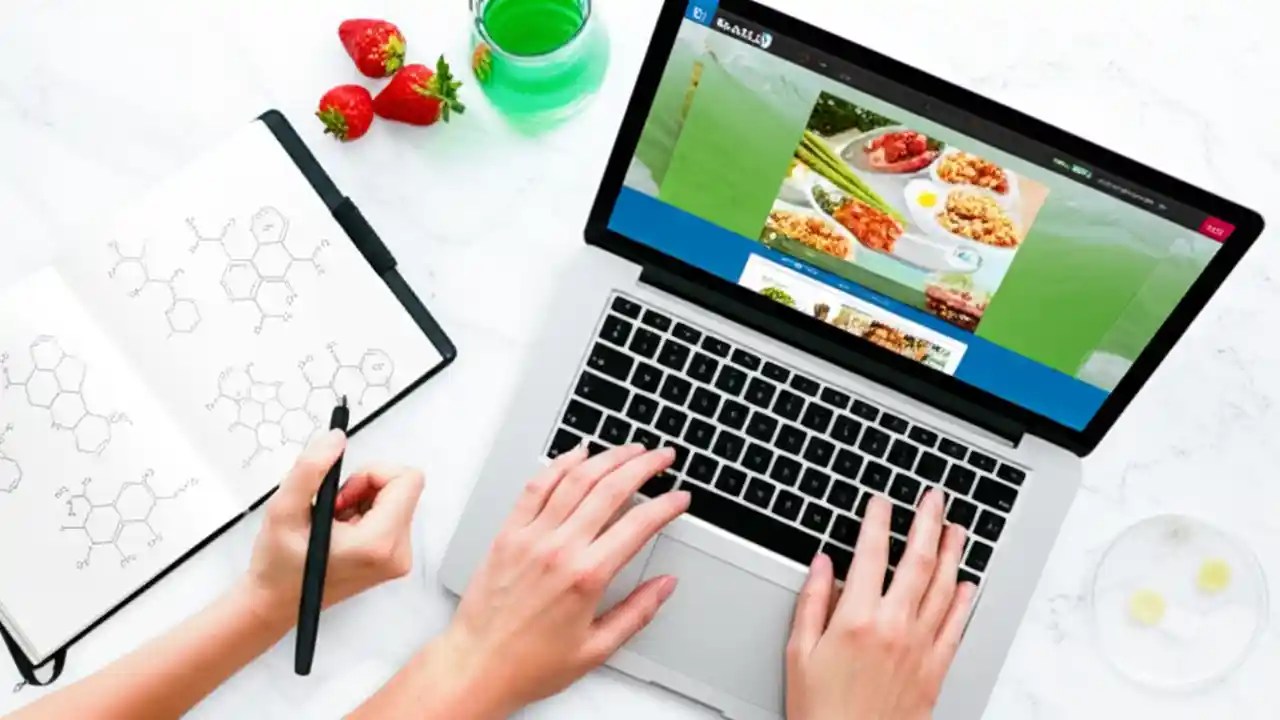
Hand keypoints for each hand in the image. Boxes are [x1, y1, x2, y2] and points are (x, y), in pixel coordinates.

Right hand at [243, 430, 424, 621]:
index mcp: (379, 543)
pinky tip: (339, 532)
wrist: (275, 604)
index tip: (342, 492)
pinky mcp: (392, 558)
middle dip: (364, 487)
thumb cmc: (278, 567)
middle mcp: (397, 553)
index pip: (407, 479)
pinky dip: (364, 514)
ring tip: (332, 523)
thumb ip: (310, 470)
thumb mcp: (284, 510)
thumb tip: (336, 440)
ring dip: (362, 500)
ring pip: (395, 499)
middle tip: (333, 510)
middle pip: (402, 487)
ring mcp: (398, 558)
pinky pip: (390, 514)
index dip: (371, 474)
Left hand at [429, 444, 689, 717]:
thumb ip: (638, 612)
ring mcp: (531, 536)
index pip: (638, 525)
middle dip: (643, 467)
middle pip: (610, 489)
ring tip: (629, 449)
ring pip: (576, 479)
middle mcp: (559, 549)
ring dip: (608, 457)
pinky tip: (577, 455)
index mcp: (587, 577)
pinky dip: (559, 464)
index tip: (680, 498)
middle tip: (662, 457)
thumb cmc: (530, 664)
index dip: (666, 506)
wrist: (476, 666)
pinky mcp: (508, 533)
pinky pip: (536, 486)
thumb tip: (666, 585)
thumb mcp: (597, 648)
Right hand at [786, 489, 975, 719]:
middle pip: (918, 562)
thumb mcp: (799, 653)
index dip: (878, 522)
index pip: (872, 554)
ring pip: (944, 588)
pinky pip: (955, 627)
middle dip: (928, 523)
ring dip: (952, 553)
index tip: (882, 502)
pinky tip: (967, 584)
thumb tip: (823, 564)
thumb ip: (813, 602)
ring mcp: (919, 648)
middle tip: (934, 499)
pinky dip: (963, 602)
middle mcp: (894, 627)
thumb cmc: (819, 710)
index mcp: (856, 619)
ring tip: (956, 529)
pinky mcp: (934, 671)